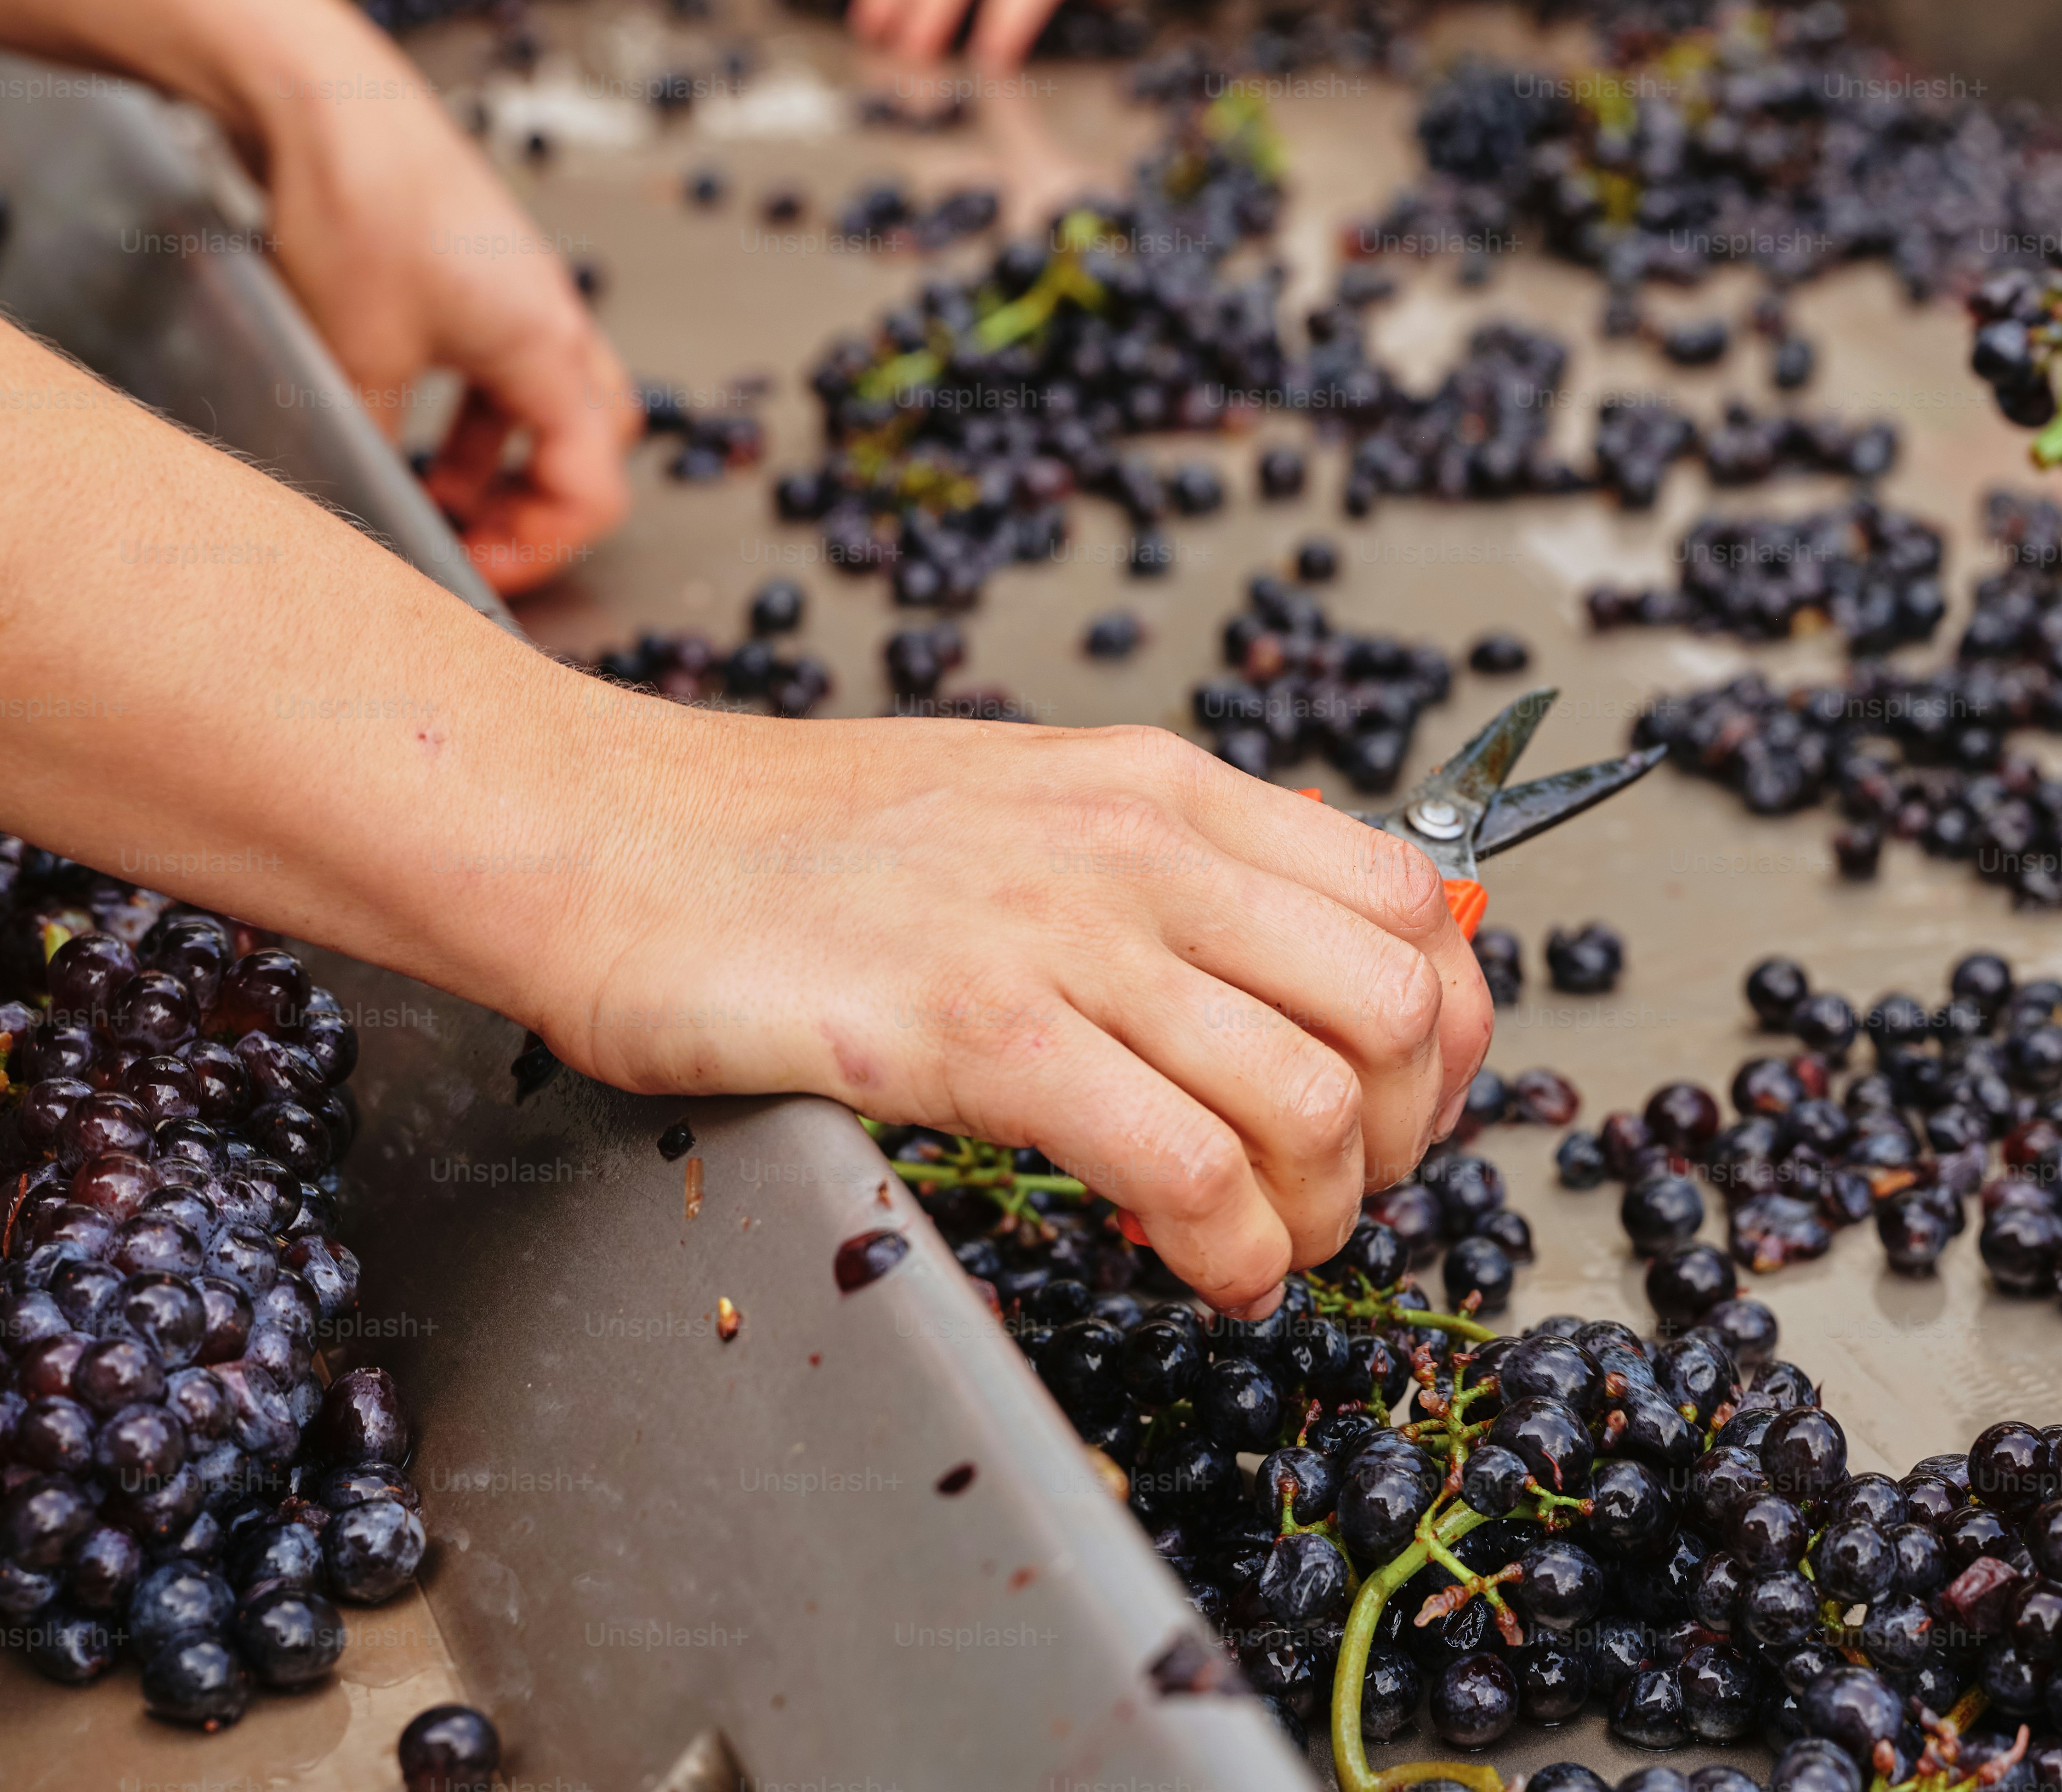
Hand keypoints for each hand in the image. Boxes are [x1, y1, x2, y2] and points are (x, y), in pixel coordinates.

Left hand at [245, 38, 635, 593]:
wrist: (320, 94)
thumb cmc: (356, 202)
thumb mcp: (355, 358)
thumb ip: (377, 445)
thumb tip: (369, 504)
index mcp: (550, 345)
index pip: (593, 486)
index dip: (541, 548)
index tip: (477, 571)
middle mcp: (554, 317)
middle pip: (593, 442)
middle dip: (539, 505)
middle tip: (472, 538)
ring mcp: (522, 289)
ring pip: (546, 403)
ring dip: (501, 461)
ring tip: (435, 493)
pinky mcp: (480, 268)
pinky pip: (500, 363)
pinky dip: (471, 411)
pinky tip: (411, 419)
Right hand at [556, 716, 1494, 1316]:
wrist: (619, 838)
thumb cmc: (804, 847)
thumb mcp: (1032, 812)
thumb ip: (1170, 876)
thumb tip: (1300, 966)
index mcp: (1165, 788)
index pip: (1409, 901)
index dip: (1442, 1030)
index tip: (1393, 1105)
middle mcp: (1141, 848)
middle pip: (1395, 1007)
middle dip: (1399, 1138)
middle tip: (1324, 1194)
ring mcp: (1060, 935)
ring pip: (1313, 1098)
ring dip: (1316, 1213)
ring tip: (1254, 1247)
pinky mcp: (975, 1032)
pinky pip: (1187, 1165)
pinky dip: (1230, 1249)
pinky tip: (1199, 1273)